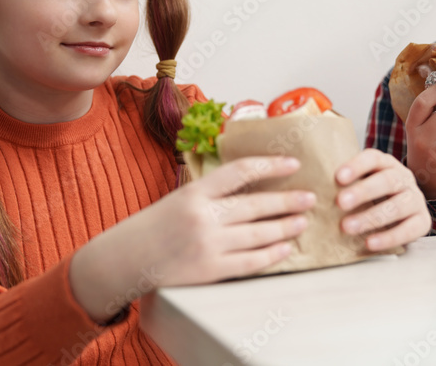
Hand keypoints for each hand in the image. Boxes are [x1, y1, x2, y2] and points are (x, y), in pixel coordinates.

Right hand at [71, 156, 313, 321]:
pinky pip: (249, 262)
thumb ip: (213, 192)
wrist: (125, 259)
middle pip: (256, 205)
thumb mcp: (181, 197)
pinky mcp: (209, 271)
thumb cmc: (156, 225)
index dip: (270, 165)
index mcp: (195, 191)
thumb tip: (254, 183)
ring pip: (258, 234)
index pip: (241, 171)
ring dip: (285, 227)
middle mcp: (203, 217)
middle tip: (310, 197)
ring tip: (302, 221)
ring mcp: (207, 245)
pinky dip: (271, 255)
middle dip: (288, 201)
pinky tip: (285, 248)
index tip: (293, 163)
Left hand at [334, 148, 429, 250]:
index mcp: (386, 164)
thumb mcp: (360, 183)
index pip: (373, 158)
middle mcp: (404, 178)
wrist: (404, 211)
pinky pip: (409, 229)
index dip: (356, 166)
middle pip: (387, 181)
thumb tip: (311, 190)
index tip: (337, 177)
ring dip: (372, 217)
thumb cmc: (372, 197)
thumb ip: (342, 184)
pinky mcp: (422, 221)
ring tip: (347, 227)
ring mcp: (416, 199)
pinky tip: (369, 243)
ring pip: (398, 206)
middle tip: (340, 202)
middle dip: (363, 192)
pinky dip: (389, 237)